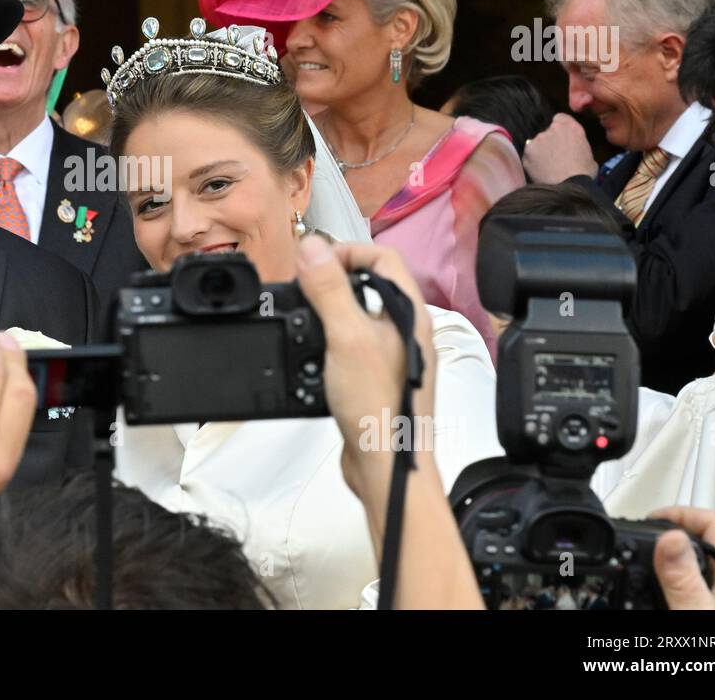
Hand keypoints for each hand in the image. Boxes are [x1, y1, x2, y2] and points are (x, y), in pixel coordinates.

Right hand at [296, 235, 437, 494]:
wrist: (386, 466)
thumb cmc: (380, 410)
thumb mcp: (346, 338)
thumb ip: (329, 290)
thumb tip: (313, 247)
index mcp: (409, 313)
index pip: (384, 256)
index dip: (348, 251)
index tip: (316, 261)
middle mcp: (405, 331)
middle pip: (370, 282)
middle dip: (334, 277)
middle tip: (305, 285)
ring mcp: (391, 354)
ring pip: (358, 313)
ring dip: (329, 308)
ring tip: (306, 315)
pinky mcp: (374, 376)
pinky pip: (350, 343)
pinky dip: (328, 339)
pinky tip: (312, 352)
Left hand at [523, 113, 598, 182]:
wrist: (568, 185)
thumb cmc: (584, 173)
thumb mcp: (589, 155)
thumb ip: (578, 146)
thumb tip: (574, 150)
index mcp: (571, 127)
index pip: (560, 118)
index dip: (560, 128)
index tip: (561, 138)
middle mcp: (553, 129)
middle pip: (548, 132)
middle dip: (550, 141)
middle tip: (554, 156)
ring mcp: (538, 139)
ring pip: (537, 143)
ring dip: (540, 151)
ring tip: (546, 166)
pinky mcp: (527, 150)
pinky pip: (529, 154)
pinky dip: (532, 160)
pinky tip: (539, 170)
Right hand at [650, 505, 714, 609]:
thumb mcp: (695, 609)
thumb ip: (683, 577)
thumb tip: (671, 538)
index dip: (683, 513)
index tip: (653, 519)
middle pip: (707, 537)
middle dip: (674, 528)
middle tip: (647, 530)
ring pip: (701, 557)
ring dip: (674, 550)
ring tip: (649, 550)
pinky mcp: (714, 605)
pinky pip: (696, 576)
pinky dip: (675, 571)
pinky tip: (660, 580)